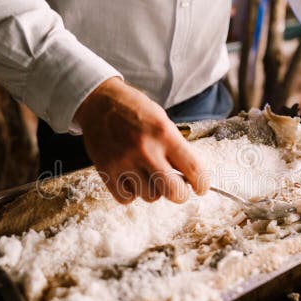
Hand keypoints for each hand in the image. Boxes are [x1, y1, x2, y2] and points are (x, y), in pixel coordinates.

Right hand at [74, 77, 207, 203]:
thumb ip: (175, 147)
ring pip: (150, 197)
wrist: (98, 102)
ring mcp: (124, 161)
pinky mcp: (106, 170)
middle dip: (180, 194)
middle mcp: (145, 149)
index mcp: (164, 133)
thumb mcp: (162, 120)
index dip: (202, 184)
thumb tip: (189, 177)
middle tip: (177, 188)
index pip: (194, 169)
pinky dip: (131, 192)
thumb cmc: (134, 110)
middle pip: (173, 192)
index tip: (200, 188)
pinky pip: (127, 198)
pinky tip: (131, 178)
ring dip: (152, 189)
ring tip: (147, 173)